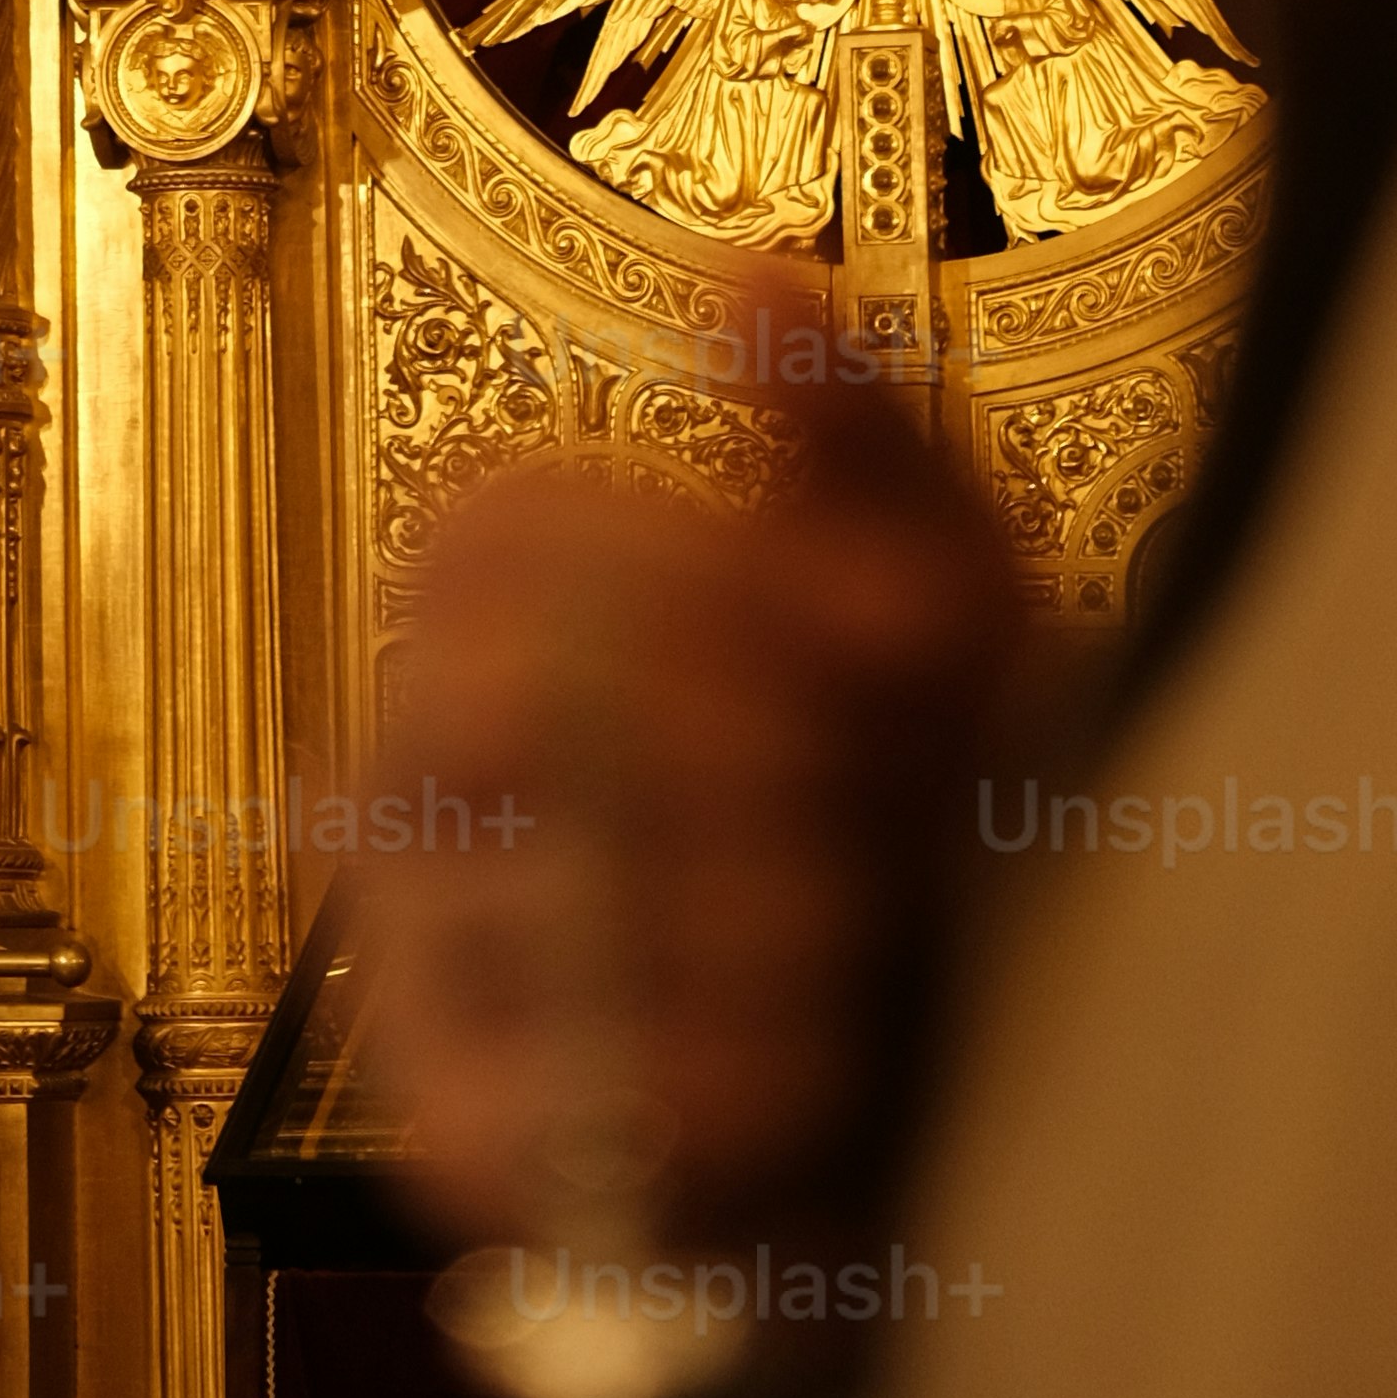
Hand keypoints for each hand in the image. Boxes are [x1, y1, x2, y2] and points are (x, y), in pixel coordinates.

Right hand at [350, 269, 1028, 1249]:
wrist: (989, 1077)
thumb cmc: (943, 795)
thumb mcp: (946, 585)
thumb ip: (852, 427)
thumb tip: (753, 268)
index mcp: (493, 594)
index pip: (509, 534)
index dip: (722, 585)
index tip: (887, 646)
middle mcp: (407, 749)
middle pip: (526, 701)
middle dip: (761, 757)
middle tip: (883, 805)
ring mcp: (409, 943)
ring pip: (563, 898)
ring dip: (782, 925)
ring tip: (874, 943)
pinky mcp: (445, 1129)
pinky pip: (551, 1098)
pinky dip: (724, 1084)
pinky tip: (816, 1064)